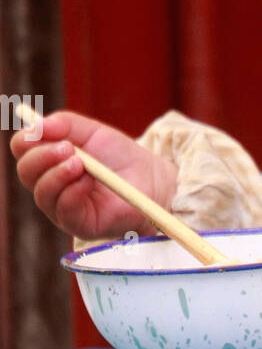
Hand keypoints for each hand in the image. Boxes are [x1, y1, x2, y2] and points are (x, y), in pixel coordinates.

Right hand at [10, 109, 178, 242]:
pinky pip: (63, 210)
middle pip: (26, 171)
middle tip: (68, 148)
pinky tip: (88, 181)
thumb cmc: (121, 157)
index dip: (27, 139)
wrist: (152, 180)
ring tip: (81, 163)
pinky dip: (72, 192)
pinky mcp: (79, 224)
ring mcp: (62, 207)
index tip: (42, 130)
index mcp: (50, 160)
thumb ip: (65, 124)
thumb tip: (37, 124)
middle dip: (43, 156)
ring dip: (59, 174)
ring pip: (42, 192)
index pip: (23, 149)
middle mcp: (51, 184)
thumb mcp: (93, 132)